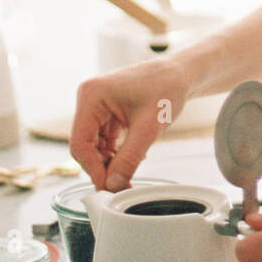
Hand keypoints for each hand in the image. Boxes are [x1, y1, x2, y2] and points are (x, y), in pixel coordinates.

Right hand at [69, 57, 190, 189]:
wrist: (181, 74)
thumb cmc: (167, 86)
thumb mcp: (149, 126)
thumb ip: (129, 158)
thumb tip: (113, 185)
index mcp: (92, 95)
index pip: (80, 142)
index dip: (92, 168)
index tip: (108, 187)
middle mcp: (89, 98)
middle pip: (84, 145)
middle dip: (101, 167)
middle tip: (120, 186)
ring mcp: (97, 105)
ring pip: (93, 146)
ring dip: (108, 163)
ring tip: (128, 175)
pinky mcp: (106, 112)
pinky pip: (103, 140)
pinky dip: (114, 154)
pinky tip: (130, 159)